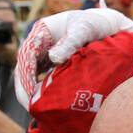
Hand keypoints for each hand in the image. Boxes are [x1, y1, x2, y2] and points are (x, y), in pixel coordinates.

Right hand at [14, 7, 132, 105]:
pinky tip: (46, 102)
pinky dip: (42, 89)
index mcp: (41, 31)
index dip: (25, 75)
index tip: (29, 93)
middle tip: (29, 106)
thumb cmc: (96, 24)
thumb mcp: (84, 29)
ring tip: (35, 108)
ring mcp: (45, 52)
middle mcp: (39, 42)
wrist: (108, 26)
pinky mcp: (52, 62)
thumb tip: (54, 58)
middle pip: (25, 66)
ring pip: (31, 73)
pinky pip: (42, 77)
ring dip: (31, 90)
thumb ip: (71, 42)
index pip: (26, 55)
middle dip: (24, 87)